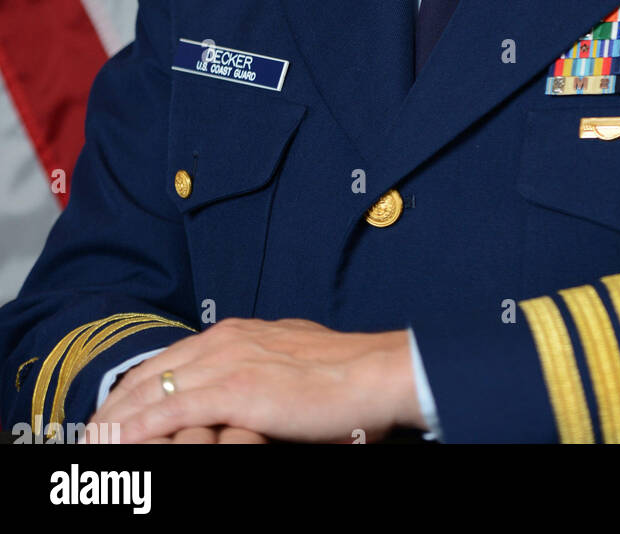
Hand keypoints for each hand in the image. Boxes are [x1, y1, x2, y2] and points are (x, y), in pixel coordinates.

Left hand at [87, 318, 422, 443]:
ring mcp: (227, 362)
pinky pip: (171, 412)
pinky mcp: (234, 390)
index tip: (112, 415)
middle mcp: (225, 339)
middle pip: (149, 373)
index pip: (168, 360)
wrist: (374, 373)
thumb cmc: (344, 375)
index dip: (134, 389)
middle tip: (87, 436)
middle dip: (113, 406)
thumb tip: (245, 388)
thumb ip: (258, 367)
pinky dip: (139, 430)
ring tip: (91, 446)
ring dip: (115, 421)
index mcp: (237, 332)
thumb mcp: (288, 361)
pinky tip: (119, 446)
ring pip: (151, 392)